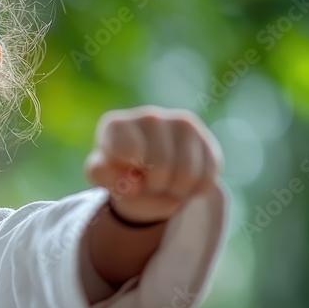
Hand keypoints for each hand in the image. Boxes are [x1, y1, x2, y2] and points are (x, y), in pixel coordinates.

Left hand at [84, 106, 222, 223]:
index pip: (127, 150)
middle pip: (161, 166)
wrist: (147, 176)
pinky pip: (206, 177)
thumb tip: (136, 182)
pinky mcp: (205, 138)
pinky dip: (194, 190)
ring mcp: (180, 124)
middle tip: (148, 183)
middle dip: (154, 186)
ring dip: (176, 190)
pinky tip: (183, 182)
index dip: (128, 174)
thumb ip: (104, 176)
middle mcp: (148, 117)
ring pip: (187, 173)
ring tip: (165, 184)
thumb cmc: (120, 173)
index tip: (127, 175)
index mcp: (116, 125)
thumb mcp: (102, 176)